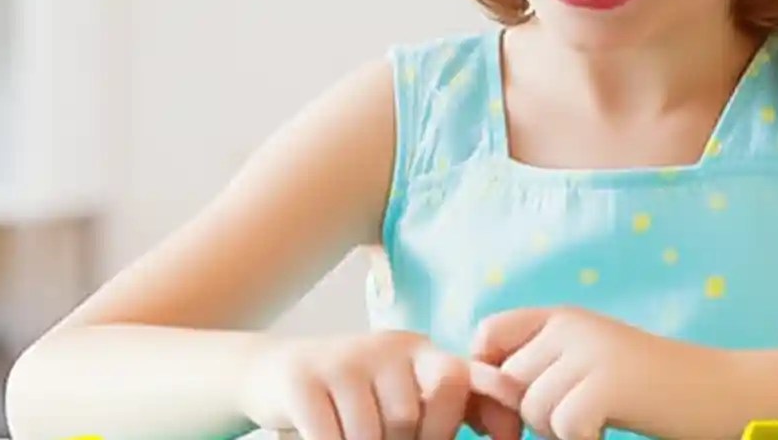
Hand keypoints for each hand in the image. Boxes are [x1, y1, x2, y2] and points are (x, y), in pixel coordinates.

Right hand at [239, 330, 523, 439]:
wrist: (272, 373)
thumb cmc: (352, 396)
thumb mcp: (402, 392)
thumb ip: (450, 404)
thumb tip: (505, 428)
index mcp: (419, 351)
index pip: (458, 376)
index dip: (484, 405)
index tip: (506, 437)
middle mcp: (385, 347)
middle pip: (411, 416)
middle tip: (386, 437)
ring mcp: (343, 359)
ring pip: (373, 432)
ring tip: (352, 434)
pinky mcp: (303, 378)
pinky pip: (332, 436)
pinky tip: (324, 435)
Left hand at [472, 307, 728, 439]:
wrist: (720, 392)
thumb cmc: (651, 389)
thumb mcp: (590, 361)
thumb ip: (542, 364)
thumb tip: (482, 394)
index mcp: (564, 316)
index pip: (487, 333)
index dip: (488, 375)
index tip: (511, 408)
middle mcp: (573, 325)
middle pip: (509, 380)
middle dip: (526, 415)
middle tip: (570, 424)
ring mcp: (592, 352)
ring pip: (533, 407)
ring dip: (557, 431)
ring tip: (595, 425)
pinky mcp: (610, 384)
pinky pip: (565, 426)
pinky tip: (605, 435)